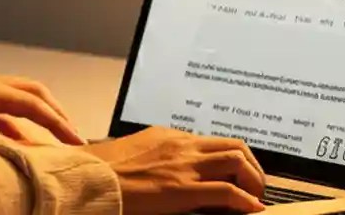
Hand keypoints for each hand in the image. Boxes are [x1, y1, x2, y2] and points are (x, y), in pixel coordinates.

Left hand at [0, 70, 86, 149]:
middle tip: (72, 135)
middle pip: (31, 92)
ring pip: (17, 99)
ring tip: (53, 139)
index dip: (58, 124)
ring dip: (37, 117)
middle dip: (55, 113)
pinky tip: (20, 141)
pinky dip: (15, 123)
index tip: (76, 141)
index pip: (34, 105)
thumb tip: (32, 156)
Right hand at [78, 127, 266, 213]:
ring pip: (237, 161)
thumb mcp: (134, 154)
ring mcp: (183, 167)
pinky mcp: (181, 190)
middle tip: (255, 186)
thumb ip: (157, 156)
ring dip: (254, 180)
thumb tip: (166, 170)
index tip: (239, 175)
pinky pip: (226, 192)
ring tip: (255, 197)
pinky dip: (245, 201)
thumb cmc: (103, 171)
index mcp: (170, 137)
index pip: (214, 142)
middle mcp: (182, 146)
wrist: (88, 180)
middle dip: (252, 166)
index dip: (233, 159)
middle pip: (234, 146)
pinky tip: (252, 210)